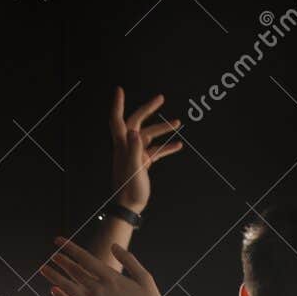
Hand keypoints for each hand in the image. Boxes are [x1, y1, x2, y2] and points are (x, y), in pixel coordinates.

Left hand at [40, 238, 172, 295]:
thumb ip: (129, 260)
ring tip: (44, 269)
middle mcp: (99, 290)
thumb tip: (113, 246)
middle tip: (53, 255)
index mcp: (112, 278)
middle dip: (61, 261)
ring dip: (53, 277)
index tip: (58, 241)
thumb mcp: (146, 278)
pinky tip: (54, 291)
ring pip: (67, 287)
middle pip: (73, 271)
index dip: (69, 247)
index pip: (84, 258)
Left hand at [111, 88, 182, 212]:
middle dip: (148, 109)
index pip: (118, 119)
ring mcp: (136, 154)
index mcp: (123, 145)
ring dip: (163, 129)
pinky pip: (156, 151)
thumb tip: (135, 131)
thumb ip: (133, 149)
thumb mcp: (133, 169)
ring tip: (178, 122)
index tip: (120, 89)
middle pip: (137, 122)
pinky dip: (166, 147)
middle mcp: (128, 146)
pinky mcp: (143, 163)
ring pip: (150, 136)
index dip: (118, 104)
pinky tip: (178, 145)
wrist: (129, 206)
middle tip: (160, 98)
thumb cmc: (129, 189)